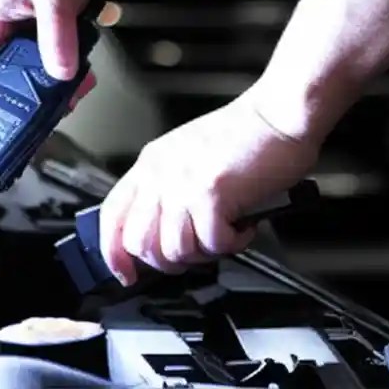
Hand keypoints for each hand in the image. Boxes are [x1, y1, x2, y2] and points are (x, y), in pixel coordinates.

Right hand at [0, 0, 97, 102]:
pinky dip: (66, 79)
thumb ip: (57, 36)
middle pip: (0, 83)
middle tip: (40, 115)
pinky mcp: (45, 43)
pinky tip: (80, 79)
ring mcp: (24, 41)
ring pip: (28, 80)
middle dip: (21, 100)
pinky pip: (50, 71)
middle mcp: (1, 35)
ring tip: (69, 95)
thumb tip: (60, 72)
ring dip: (50, 91)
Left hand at [98, 94, 319, 284]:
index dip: (113, 252)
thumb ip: (167, 189)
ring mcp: (182, 185)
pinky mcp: (210, 195)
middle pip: (140, 243)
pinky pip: (213, 244)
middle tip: (194, 253)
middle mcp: (159, 174)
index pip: (112, 216)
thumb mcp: (185, 156)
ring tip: (223, 234)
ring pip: (175, 250)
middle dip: (167, 261)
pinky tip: (243, 227)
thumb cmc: (242, 136)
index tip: (125, 273)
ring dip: (204, 253)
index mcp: (149, 164)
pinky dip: (232, 244)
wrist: (276, 114)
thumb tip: (160, 233)